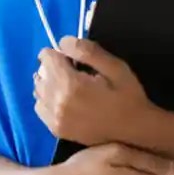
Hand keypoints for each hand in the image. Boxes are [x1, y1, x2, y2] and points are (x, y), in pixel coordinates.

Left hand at [33, 37, 154, 146]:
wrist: (135, 131)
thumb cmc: (128, 96)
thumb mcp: (115, 67)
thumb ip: (87, 51)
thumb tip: (62, 42)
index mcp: (71, 85)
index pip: (47, 58)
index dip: (58, 53)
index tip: (70, 57)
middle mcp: (57, 103)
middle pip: (40, 73)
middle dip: (53, 67)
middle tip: (74, 71)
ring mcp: (55, 119)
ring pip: (38, 90)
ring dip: (49, 83)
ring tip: (69, 85)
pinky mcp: (57, 130)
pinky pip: (40, 108)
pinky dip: (47, 100)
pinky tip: (64, 100)